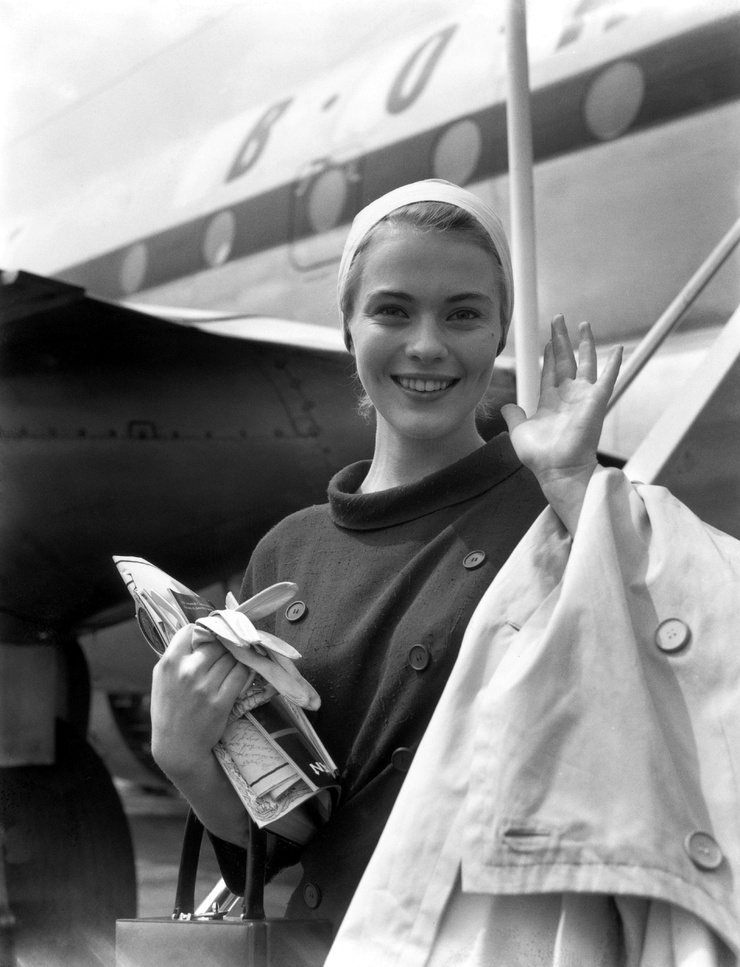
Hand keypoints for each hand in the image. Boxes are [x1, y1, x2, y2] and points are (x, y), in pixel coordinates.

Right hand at [150, 623, 251, 779]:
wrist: (177, 748)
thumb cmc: (169, 711)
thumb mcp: (162, 679)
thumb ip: (176, 655)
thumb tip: (198, 632)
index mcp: (169, 664)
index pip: (190, 630)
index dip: (203, 629)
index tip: (211, 633)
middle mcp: (187, 672)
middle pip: (216, 642)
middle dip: (224, 643)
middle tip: (229, 647)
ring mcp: (205, 687)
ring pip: (231, 656)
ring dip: (236, 656)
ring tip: (236, 659)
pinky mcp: (221, 702)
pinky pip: (241, 674)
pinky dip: (245, 669)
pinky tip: (243, 670)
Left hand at [501, 315, 621, 533]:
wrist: (557, 469)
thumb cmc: (540, 456)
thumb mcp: (518, 432)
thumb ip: (514, 416)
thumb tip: (507, 405)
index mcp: (550, 401)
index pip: (550, 371)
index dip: (549, 354)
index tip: (548, 339)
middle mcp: (567, 396)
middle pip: (565, 360)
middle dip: (561, 339)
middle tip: (559, 319)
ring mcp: (583, 397)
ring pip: (585, 363)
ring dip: (585, 343)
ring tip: (583, 324)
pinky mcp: (596, 401)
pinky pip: (608, 379)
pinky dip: (614, 364)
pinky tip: (619, 349)